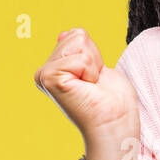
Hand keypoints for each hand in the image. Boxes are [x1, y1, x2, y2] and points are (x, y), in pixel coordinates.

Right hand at [33, 28, 139, 154]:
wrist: (115, 125)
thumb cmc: (112, 102)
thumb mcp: (96, 67)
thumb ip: (79, 51)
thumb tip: (63, 34)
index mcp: (55, 69)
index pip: (77, 35)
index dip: (95, 56)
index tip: (94, 81)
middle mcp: (45, 72)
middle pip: (77, 36)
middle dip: (94, 58)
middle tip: (93, 85)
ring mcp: (44, 75)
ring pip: (79, 43)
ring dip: (93, 65)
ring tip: (90, 87)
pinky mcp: (50, 79)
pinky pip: (80, 57)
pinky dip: (91, 71)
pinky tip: (87, 89)